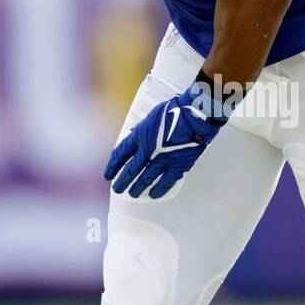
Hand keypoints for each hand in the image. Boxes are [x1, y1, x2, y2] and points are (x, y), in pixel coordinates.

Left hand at [104, 84, 227, 198]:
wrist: (196, 114)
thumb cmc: (176, 110)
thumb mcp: (152, 116)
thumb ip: (143, 129)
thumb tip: (136, 136)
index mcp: (140, 135)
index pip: (120, 154)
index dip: (113, 166)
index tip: (108, 174)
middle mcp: (148, 149)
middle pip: (130, 170)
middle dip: (122, 182)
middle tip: (118, 189)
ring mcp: (163, 159)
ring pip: (146, 179)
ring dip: (137, 188)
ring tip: (133, 194)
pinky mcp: (178, 165)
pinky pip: (166, 182)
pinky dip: (159, 189)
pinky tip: (154, 195)